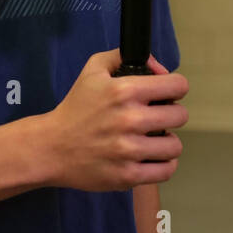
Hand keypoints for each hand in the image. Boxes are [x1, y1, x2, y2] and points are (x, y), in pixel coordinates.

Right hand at [41, 49, 187, 191]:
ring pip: (175, 146)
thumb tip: (158, 67)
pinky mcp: (127, 176)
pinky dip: (162, 165)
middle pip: (180, 116)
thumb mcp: (93, 70)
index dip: (174, 88)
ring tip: (153, 141)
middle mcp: (130, 119)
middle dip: (171, 114)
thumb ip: (122, 56)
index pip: (177, 85)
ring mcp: (129, 151)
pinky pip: (166, 171)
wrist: (52, 147)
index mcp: (124, 90)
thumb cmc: (75, 107)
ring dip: (166, 142)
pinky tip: (151, 159)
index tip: (166, 95)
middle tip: (156, 119)